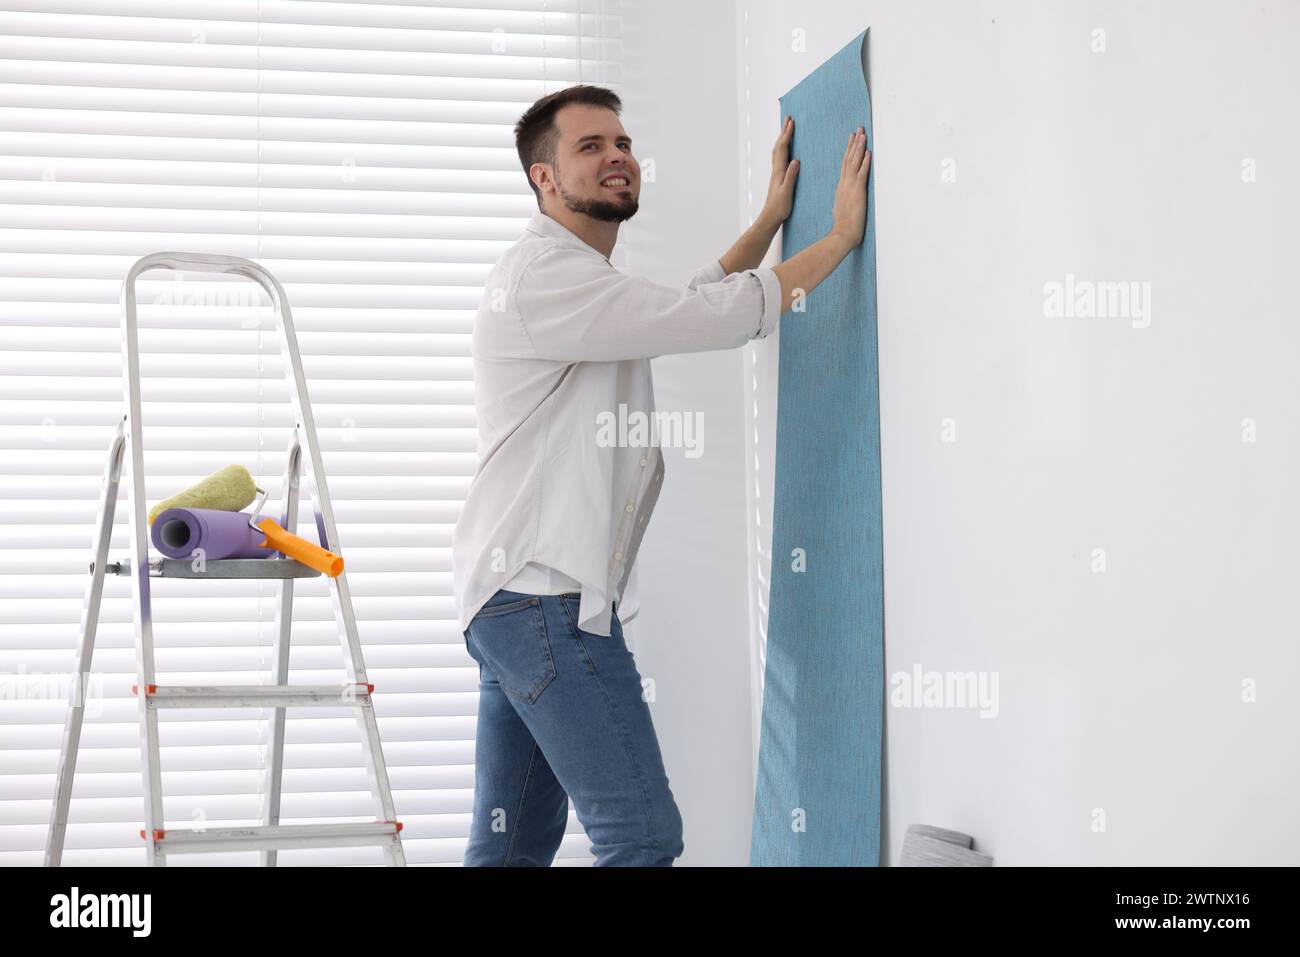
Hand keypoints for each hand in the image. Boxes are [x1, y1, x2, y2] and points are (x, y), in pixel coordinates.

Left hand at [760, 116, 798, 227]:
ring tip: (787, 128)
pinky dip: (782, 148)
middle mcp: (776, 170)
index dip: (787, 134)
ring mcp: (776, 173)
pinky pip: (780, 157)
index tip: (791, 122)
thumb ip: (791, 176)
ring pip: (778, 151)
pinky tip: (786, 149)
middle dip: (784, 131)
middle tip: (788, 118)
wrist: (770, 217)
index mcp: (779, 171)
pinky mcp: (778, 177)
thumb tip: (796, 161)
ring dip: (782, 138)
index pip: (783, 148)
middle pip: (779, 146)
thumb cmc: (779, 207)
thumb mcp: (787, 192)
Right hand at [830, 127, 869, 248]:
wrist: (842, 234)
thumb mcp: (840, 207)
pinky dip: (865, 162)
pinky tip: (868, 152)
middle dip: (854, 143)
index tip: (852, 139)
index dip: (849, 150)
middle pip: (849, 159)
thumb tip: (841, 192)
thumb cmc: (843, 225)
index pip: (845, 164)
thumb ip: (841, 197)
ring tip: (863, 135)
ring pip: (854, 163)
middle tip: (858, 130)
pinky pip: (861, 174)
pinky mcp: (857, 192)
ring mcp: (850, 187)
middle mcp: (844, 184)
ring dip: (859, 148)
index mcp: (841, 187)